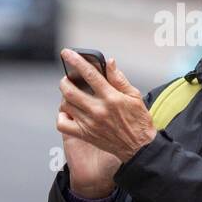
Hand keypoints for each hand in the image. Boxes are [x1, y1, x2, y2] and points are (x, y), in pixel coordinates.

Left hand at [57, 49, 156, 187]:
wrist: (139, 148)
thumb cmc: (139, 121)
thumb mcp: (134, 96)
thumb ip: (119, 79)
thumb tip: (109, 62)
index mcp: (111, 98)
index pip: (89, 74)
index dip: (76, 61)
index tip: (67, 53)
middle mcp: (98, 110)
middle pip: (70, 90)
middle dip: (65, 80)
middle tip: (68, 78)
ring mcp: (89, 123)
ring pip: (66, 104)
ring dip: (65, 96)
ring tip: (71, 94)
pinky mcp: (85, 135)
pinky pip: (63, 124)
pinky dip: (62, 116)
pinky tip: (69, 112)